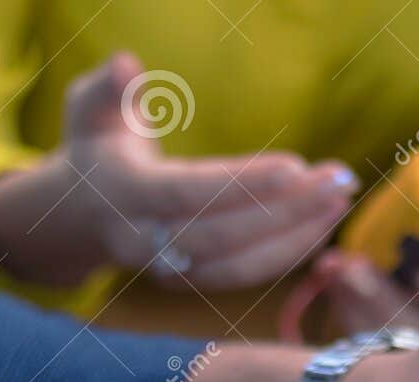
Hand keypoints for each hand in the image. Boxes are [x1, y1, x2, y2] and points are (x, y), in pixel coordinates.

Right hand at [0, 53, 355, 291]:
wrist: (78, 215)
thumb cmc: (96, 145)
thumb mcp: (89, 109)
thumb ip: (108, 87)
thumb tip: (128, 65)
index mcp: (124, 194)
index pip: (190, 193)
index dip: (243, 185)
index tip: (296, 167)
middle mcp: (146, 241)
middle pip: (224, 234)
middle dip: (287, 210)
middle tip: (340, 179)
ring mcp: (170, 268)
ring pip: (240, 263)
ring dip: (297, 234)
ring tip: (340, 197)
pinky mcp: (193, 280)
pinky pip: (245, 274)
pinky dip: (287, 251)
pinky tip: (323, 221)